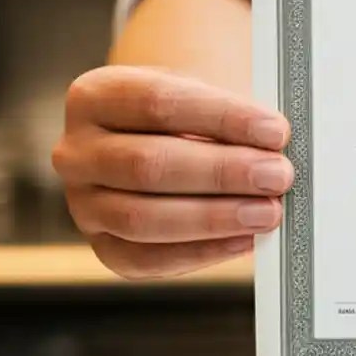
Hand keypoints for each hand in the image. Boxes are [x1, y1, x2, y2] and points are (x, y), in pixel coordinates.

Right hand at [52, 66, 293, 278]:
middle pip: (148, 164)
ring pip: (142, 216)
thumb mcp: (204, 98)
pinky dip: (200, 253)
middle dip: (222, 173)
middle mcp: (77, 151)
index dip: (222, 118)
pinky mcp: (103, 245)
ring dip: (214, 218)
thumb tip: (278, 150)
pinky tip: (243, 241)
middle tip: (277, 176)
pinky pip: (146, 259)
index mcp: (95, 97)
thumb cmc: (189, 117)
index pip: (158, 102)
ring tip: (267, 212)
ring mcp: (83, 203)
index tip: (274, 131)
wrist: (161, 140)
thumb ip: (232, 119)